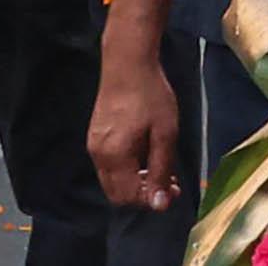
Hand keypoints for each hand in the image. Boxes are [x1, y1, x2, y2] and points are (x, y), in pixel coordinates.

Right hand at [89, 52, 183, 215]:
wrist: (128, 63)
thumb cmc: (150, 94)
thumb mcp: (165, 133)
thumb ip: (161, 170)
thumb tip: (158, 204)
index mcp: (114, 156)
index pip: (128, 197)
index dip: (151, 200)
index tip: (173, 192)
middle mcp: (98, 155)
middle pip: (117, 193)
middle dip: (143, 193)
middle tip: (169, 183)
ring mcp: (94, 146)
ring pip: (113, 180)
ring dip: (136, 181)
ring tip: (161, 168)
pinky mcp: (96, 137)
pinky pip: (110, 165)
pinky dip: (128, 168)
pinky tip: (146, 154)